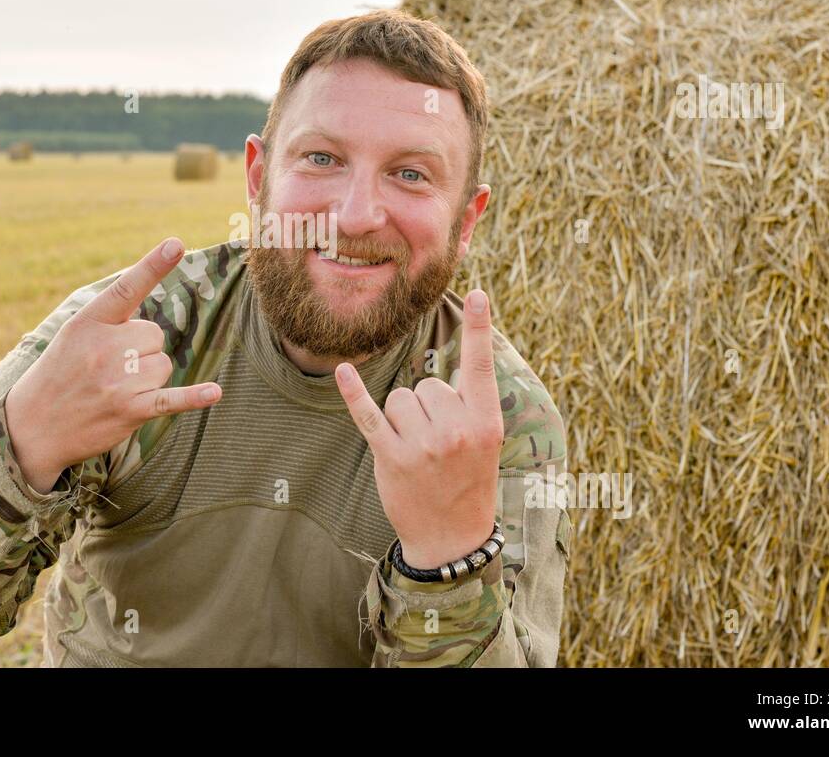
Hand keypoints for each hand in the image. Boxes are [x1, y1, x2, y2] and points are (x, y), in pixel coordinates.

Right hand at [4, 237, 222, 493]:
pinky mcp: (130, 411)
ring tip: (115, 389)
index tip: (176, 244)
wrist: (32, 428)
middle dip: (141, 350)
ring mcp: (118, 381)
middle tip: (110, 368)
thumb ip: (109, 316)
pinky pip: (172, 399)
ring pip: (163, 364)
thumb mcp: (73, 335)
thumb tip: (144, 294)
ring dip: (148, 377)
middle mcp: (104, 348)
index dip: (153, 266)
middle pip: (154, 335)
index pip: (125, 289)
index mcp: (88, 323)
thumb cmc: (58, 374)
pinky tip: (214, 393)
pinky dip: (194, 397)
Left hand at [335, 289, 502, 568]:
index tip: (475, 292)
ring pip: (400, 398)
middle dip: (427, 407)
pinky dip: (353, 393)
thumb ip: (468, 405)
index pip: (480, 366)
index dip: (479, 328)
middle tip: (439, 444)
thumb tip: (434, 376)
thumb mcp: (485, 442)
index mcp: (486, 420)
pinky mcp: (391, 456)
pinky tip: (342, 372)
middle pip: (426, 384)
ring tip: (418, 451)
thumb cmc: (468, 480)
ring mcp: (423, 445)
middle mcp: (457, 429)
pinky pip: (369, 414)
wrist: (452, 536)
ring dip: (402, 418)